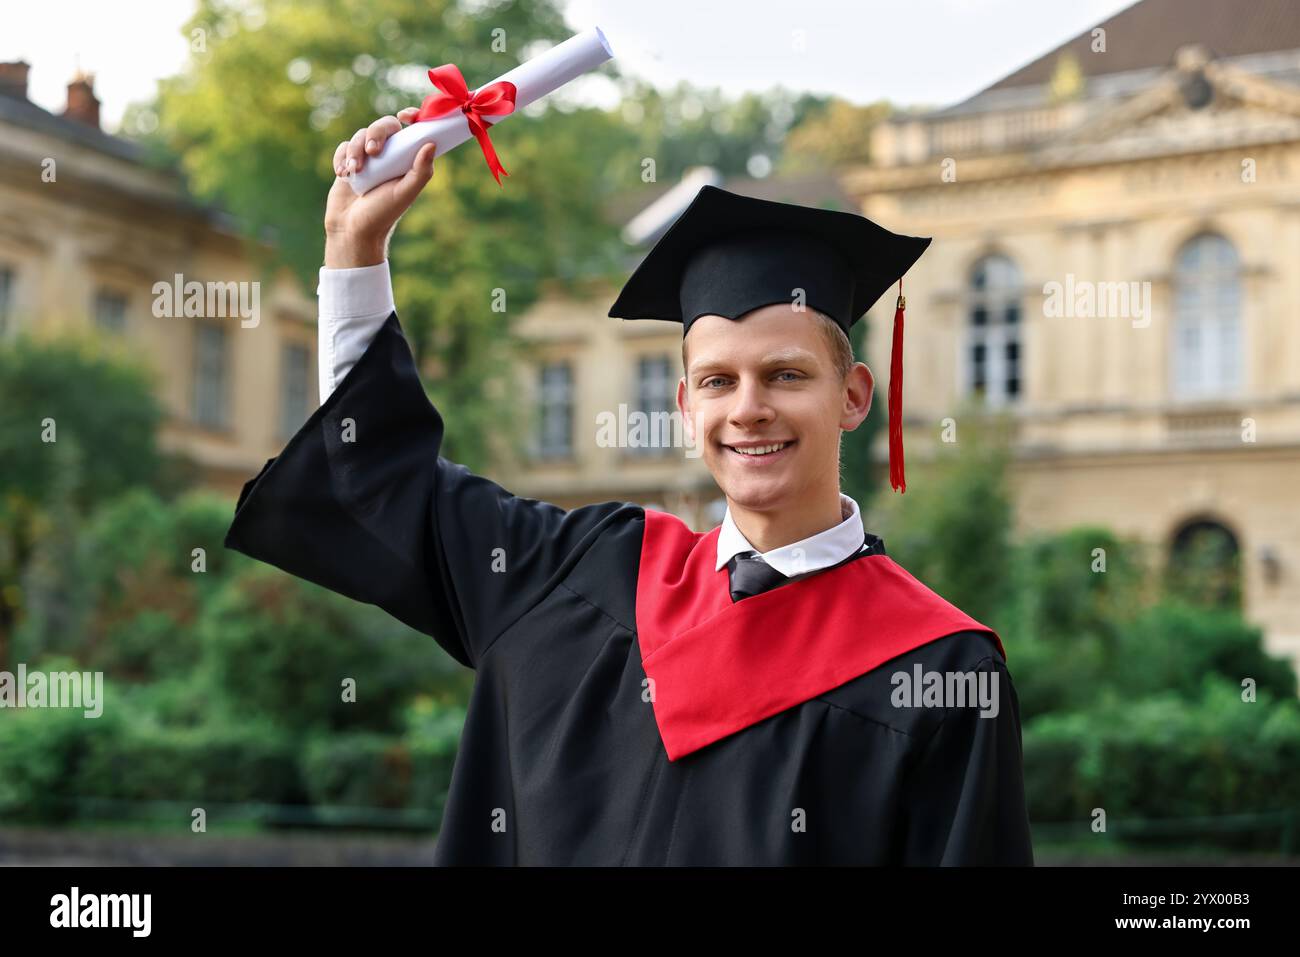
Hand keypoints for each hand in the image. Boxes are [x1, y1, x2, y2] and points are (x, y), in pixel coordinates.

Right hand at [324, 107, 436, 267]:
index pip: (412, 130)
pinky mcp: (348, 161)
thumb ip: (420, 171)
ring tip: (354, 172)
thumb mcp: (405, 193)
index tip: (406, 116)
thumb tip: (431, 144)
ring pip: (360, 135)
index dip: (412, 116)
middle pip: (383, 126)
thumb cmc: (383, 214)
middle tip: (373, 151)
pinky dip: (342, 158)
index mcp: (407, 159)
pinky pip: (344, 146)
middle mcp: (389, 155)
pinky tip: (343, 174)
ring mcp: (368, 157)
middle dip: (376, 133)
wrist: (353, 229)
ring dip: (356, 151)